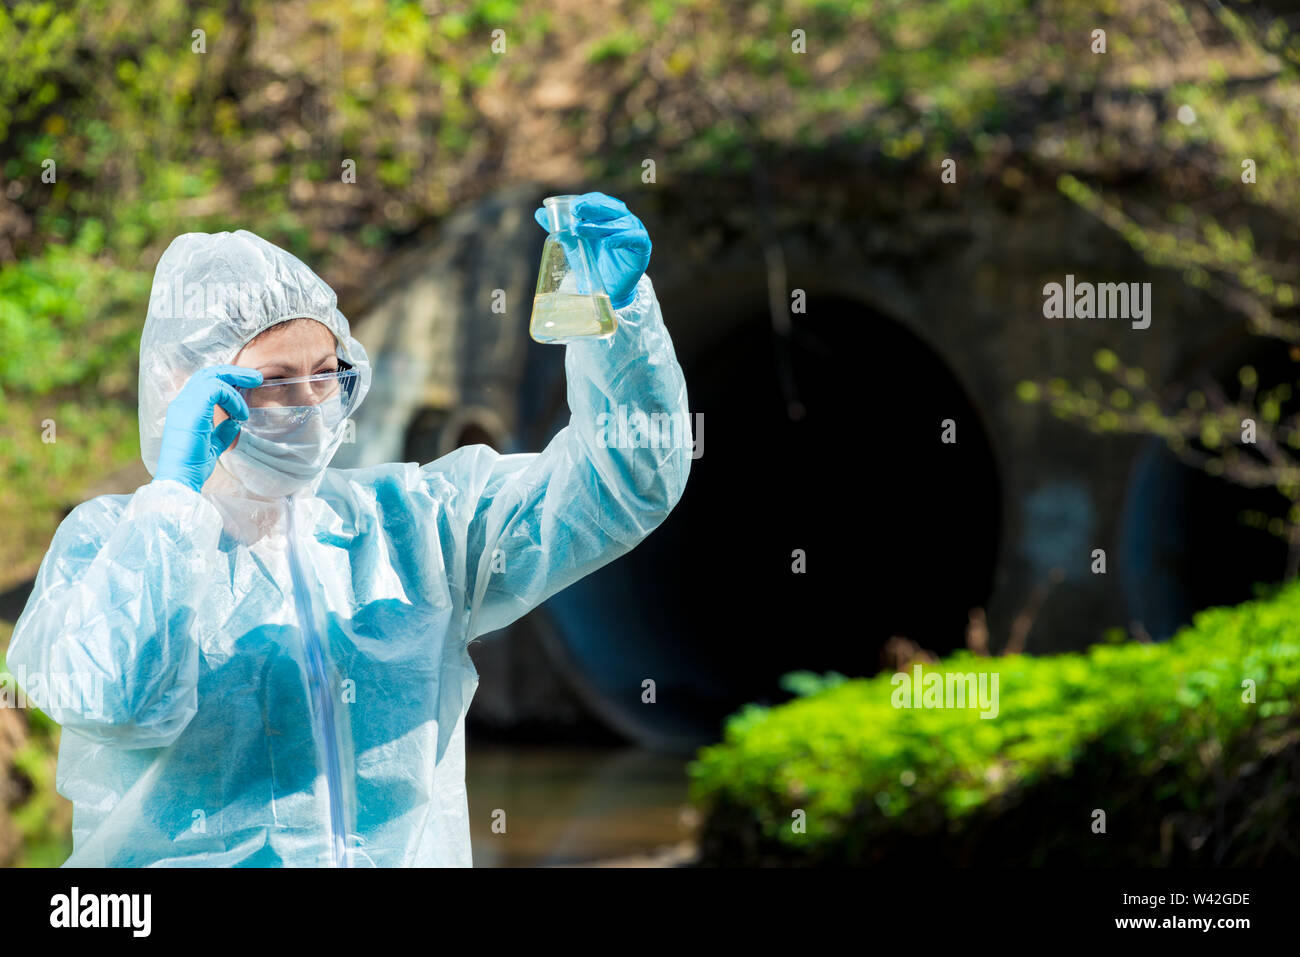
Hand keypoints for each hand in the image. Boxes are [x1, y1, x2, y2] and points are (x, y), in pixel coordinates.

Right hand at [154, 365, 262, 491]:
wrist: (180, 478)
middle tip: (257, 377)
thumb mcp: (212, 446)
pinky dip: (233, 397)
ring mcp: (185, 404)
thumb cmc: (193, 466)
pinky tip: (241, 413)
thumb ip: (222, 433)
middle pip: (208, 373)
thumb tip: (235, 423)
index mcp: (185, 409)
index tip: (248, 385)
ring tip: (255, 388)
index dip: (226, 380)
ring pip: (212, 376)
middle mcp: (182, 402)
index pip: (204, 383)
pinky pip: (216, 389)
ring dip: (237, 379)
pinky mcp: (192, 409)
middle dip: (234, 372)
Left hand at [535, 192, 650, 309]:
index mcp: (608, 215)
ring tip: (580, 230)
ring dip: (599, 225)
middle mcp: (623, 220)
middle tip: (576, 210)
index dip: (586, 201)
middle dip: (593, 207)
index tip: (571, 206)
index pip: (599, 201)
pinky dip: (622, 239)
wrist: (607, 289)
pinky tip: (608, 243)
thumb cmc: (593, 262)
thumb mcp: (574, 244)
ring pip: (620, 223)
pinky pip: (635, 238)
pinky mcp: (642, 248)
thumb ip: (561, 229)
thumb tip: (540, 212)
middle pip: (611, 208)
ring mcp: (634, 232)